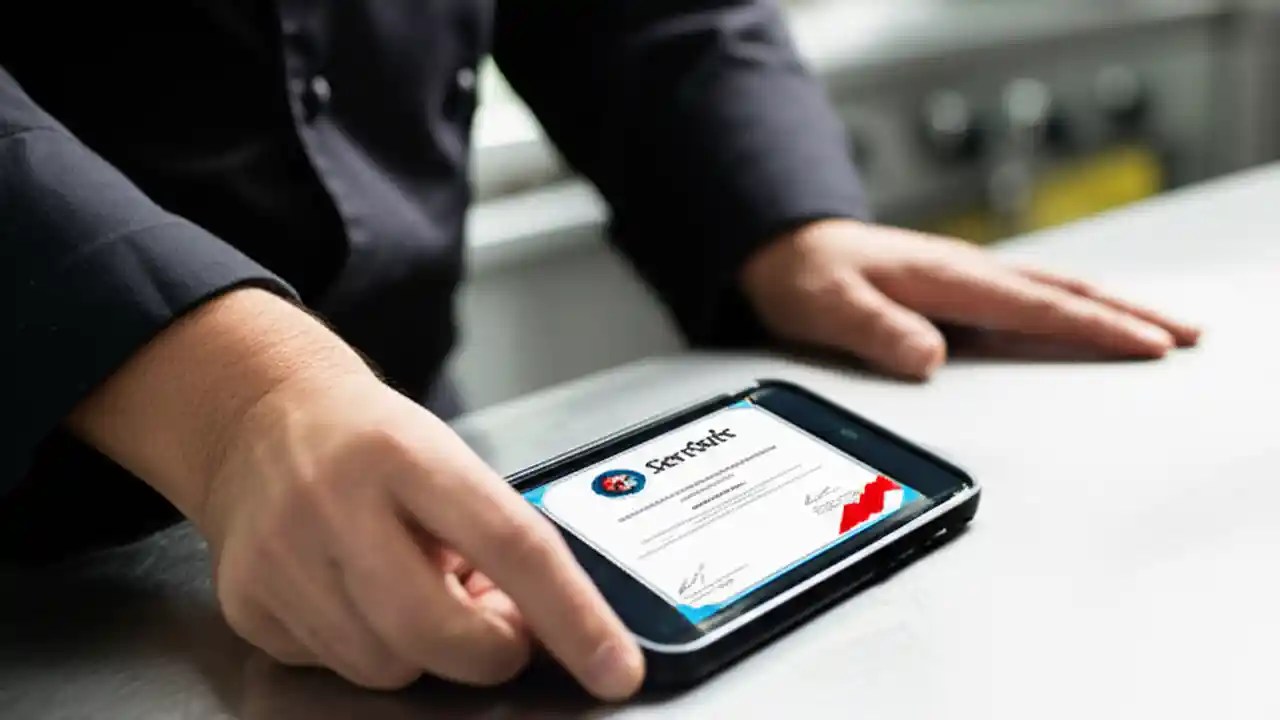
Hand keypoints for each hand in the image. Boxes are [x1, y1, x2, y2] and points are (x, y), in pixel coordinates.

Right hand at [200, 372, 643, 697]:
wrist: (260, 415)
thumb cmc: (375, 442)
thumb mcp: (449, 460)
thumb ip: (499, 539)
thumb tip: (544, 632)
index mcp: (407, 453)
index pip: (511, 545)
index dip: (572, 616)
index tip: (615, 667)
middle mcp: (336, 501)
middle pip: (438, 631)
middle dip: (490, 650)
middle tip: (499, 625)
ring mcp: (281, 556)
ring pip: (385, 667)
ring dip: (421, 648)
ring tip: (411, 585)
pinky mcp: (246, 602)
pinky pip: (333, 669)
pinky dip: (366, 645)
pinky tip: (359, 594)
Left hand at [740, 220, 1200, 378]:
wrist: (786, 247)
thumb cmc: (807, 276)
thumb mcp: (829, 306)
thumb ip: (877, 331)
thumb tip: (929, 358)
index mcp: (946, 278)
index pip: (1035, 306)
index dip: (1093, 326)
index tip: (1145, 343)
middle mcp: (965, 273)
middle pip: (1063, 290)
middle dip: (1128, 313)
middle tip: (1185, 335)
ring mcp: (965, 278)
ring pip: (1053, 288)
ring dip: (1110, 306)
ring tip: (1160, 327)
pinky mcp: (958, 288)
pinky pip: (1031, 293)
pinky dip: (1074, 303)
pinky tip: (1088, 316)